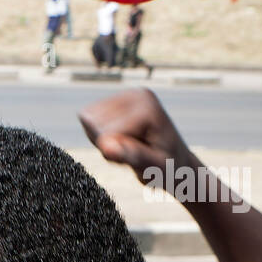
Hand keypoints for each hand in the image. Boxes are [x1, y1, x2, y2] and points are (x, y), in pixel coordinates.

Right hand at [77, 88, 192, 185]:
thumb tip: (107, 147)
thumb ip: (132, 156)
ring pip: (88, 121)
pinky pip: (86, 119)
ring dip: (103, 140)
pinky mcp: (113, 100)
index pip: (107, 133)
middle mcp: (136, 94)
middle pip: (95, 124)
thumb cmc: (168, 167)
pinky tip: (120, 138)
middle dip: (107, 144)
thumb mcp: (154, 167)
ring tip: (129, 146)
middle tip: (134, 151)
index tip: (140, 157)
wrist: (175, 162)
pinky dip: (98, 134)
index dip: (115, 152)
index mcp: (147, 106)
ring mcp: (124, 94)